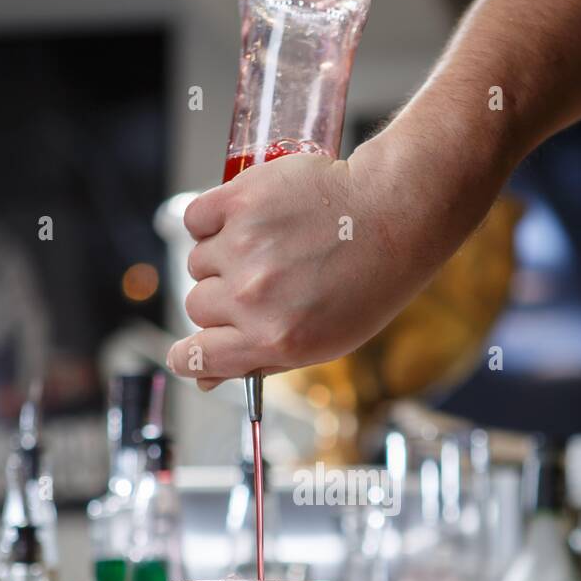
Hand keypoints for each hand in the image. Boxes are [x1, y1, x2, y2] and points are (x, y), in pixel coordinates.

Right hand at [166, 134, 447, 388]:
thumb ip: (258, 360)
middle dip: (223, 300)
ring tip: (269, 248)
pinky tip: (248, 222)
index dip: (189, 355)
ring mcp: (242, 246)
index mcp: (272, 339)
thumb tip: (203, 378)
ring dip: (222, 257)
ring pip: (197, 263)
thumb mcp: (321, 342)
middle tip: (265, 283)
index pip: (192, 357)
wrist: (391, 217)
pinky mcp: (240, 201)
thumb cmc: (364, 285)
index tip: (195, 349)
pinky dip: (213, 220)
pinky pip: (196, 220)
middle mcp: (252, 297)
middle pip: (196, 307)